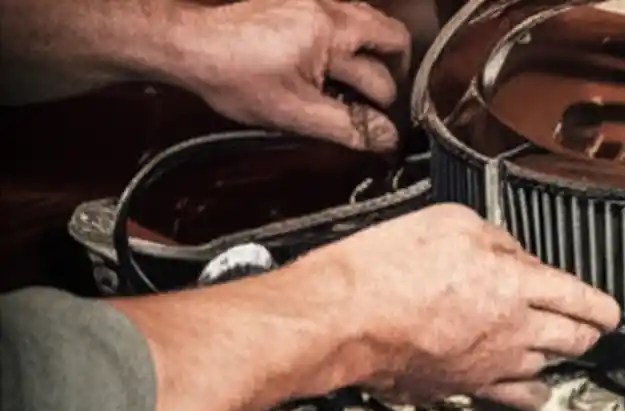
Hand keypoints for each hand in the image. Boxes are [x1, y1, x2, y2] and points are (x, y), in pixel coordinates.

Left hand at [171, 0, 410, 152]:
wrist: (189, 44)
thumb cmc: (236, 78)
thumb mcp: (294, 113)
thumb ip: (347, 126)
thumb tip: (387, 140)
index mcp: (334, 33)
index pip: (383, 74)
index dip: (388, 107)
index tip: (382, 128)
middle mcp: (331, 8)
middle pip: (391, 35)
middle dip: (392, 72)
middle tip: (380, 101)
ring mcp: (316, 0)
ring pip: (369, 23)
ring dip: (372, 55)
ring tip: (358, 86)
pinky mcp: (301, 1)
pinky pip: (344, 17)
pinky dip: (350, 43)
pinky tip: (332, 67)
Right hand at [304, 204, 621, 409]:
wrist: (344, 319)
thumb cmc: (387, 268)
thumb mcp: (452, 224)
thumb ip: (497, 241)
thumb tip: (514, 256)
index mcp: (518, 286)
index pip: (582, 300)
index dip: (603, 306)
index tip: (612, 310)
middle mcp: (515, 332)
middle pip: (575, 340)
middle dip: (588, 332)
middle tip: (591, 327)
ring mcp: (492, 367)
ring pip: (546, 370)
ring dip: (555, 358)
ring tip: (558, 350)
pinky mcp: (465, 389)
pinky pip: (512, 397)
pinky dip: (527, 392)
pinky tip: (528, 386)